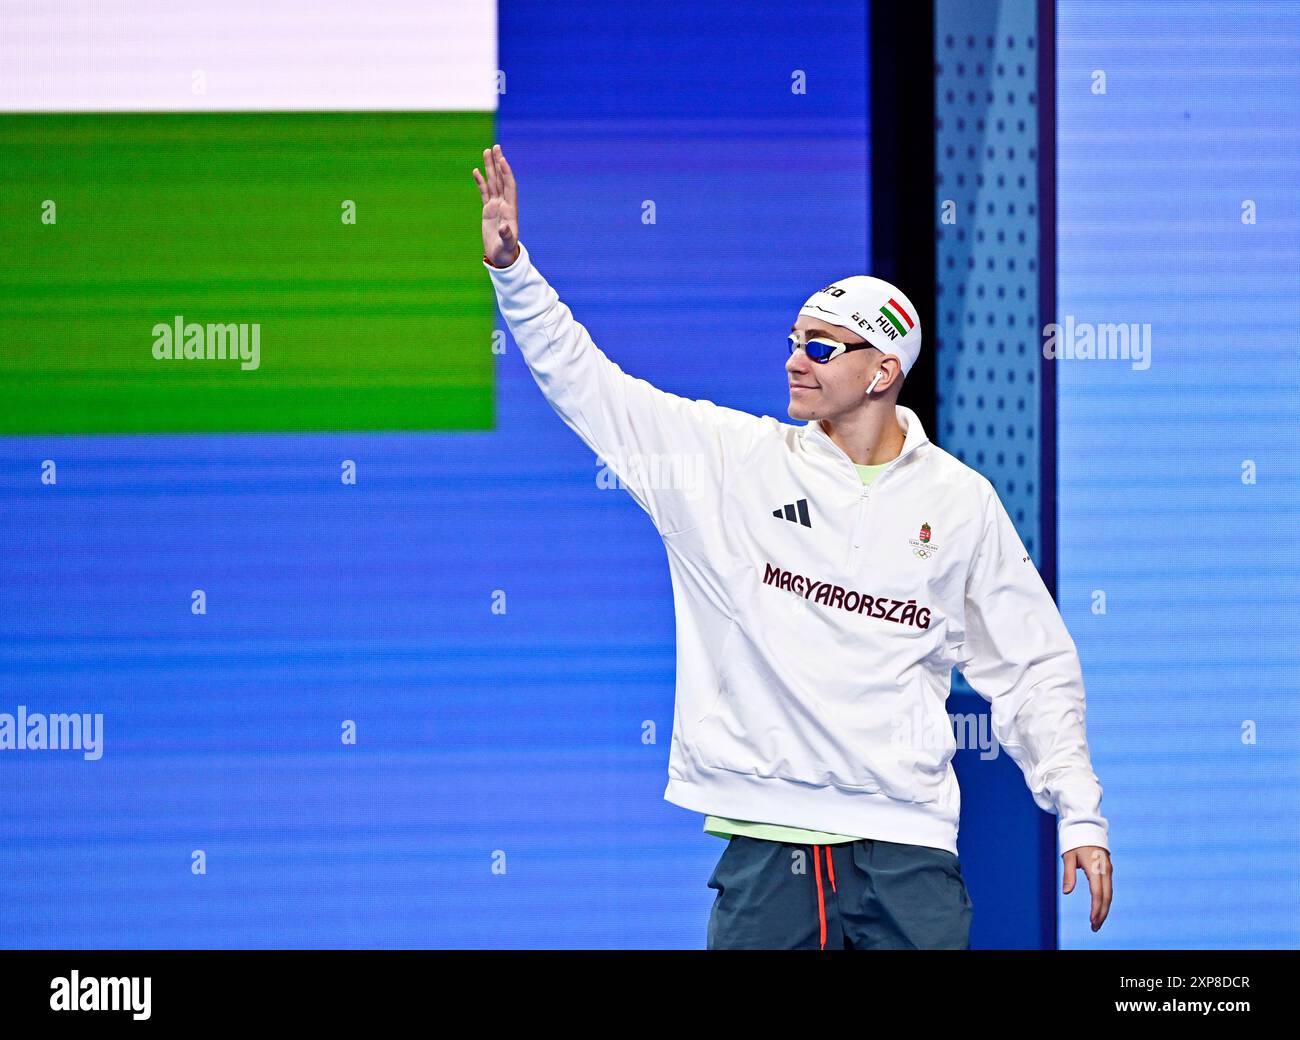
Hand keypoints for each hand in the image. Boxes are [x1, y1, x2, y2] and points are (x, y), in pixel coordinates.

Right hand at [472, 143, 519, 267]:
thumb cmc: (506, 252)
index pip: (509, 186)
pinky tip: (477, 171)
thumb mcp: (507, 244)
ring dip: (490, 167)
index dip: (506, 173)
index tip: (502, 159)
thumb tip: (504, 227)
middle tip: (495, 147)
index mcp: (510, 209)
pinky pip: (484, 192)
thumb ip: (506, 235)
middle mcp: (504, 204)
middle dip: (498, 163)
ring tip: (486, 151)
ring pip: (492, 183)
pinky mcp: (488, 210)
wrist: (502, 257)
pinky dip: (481, 181)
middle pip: (501, 179)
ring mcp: (496, 206)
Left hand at [1063, 845, 1112, 931]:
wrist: (1087, 827)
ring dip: (1104, 908)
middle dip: (1102, 913)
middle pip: (1107, 896)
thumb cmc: (1075, 842)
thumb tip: (1066, 892)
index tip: (1092, 921)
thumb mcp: (1068, 856)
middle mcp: (1105, 870)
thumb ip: (1068, 874)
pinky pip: (1109, 888)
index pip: (1098, 893)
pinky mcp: (1108, 870)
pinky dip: (1106, 900)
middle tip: (1095, 927)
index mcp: (1095, 868)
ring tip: (1097, 922)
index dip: (1096, 908)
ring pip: (1110, 893)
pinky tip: (1100, 908)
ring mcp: (1108, 870)